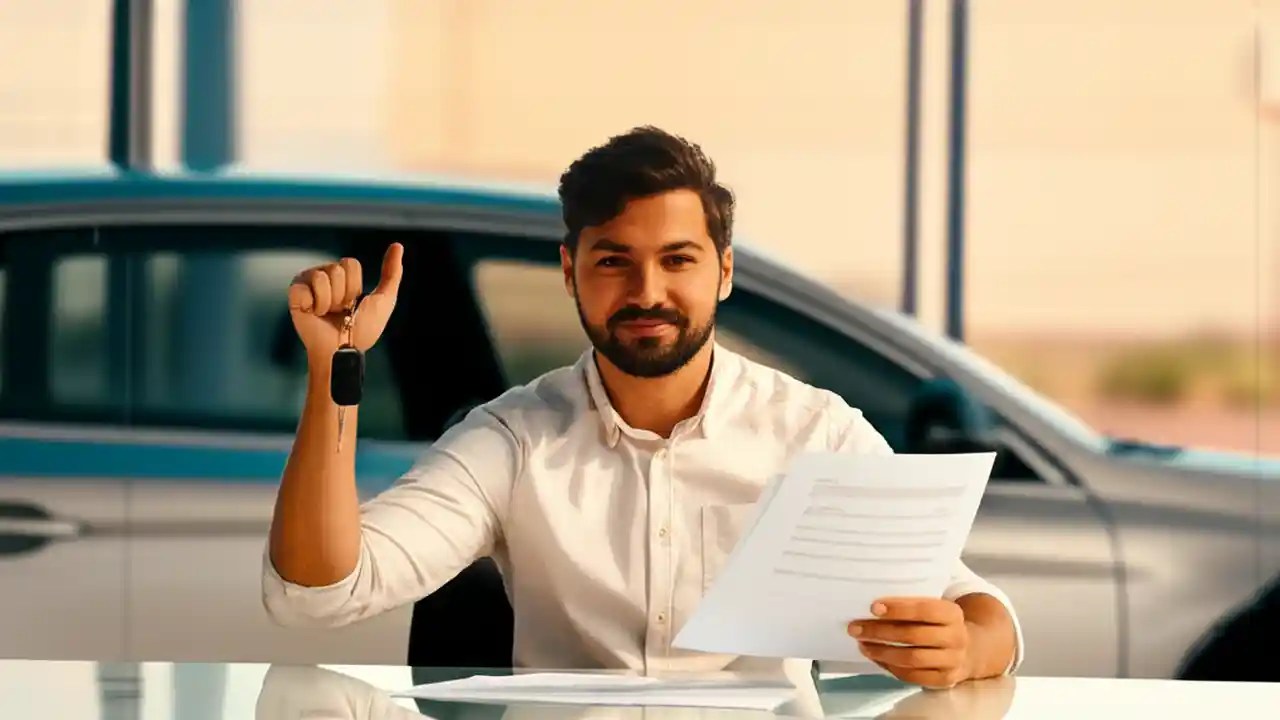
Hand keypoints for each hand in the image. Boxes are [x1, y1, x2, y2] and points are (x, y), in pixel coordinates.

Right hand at [288, 242, 402, 362]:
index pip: (350, 264)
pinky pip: (304, 286)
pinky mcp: (295, 294)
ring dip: (329, 301)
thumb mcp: (384, 300)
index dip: (355, 287)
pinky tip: (313, 313)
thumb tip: (397, 245)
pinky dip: (313, 304)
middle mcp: (324, 277)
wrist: (343, 351)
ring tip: (327, 314)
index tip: (353, 305)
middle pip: (337, 268)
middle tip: (339, 311)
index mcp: (343, 277)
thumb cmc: (362, 330)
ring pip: (322, 276)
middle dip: (343, 294)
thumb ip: (392, 273)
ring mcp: (307, 284)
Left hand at [848, 597, 972, 689]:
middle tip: (855, 628)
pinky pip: (913, 676)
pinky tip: (877, 658)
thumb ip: (912, 605)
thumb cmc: (940, 624)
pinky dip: (891, 668)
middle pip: (913, 635)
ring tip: (862, 645)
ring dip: (882, 652)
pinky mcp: (944, 680)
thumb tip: (872, 607)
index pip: (924, 610)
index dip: (898, 609)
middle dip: (880, 631)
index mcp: (952, 613)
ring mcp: (952, 661)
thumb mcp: (936, 608)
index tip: (873, 607)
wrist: (971, 650)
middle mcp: (956, 638)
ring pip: (912, 658)